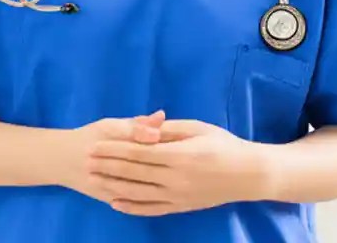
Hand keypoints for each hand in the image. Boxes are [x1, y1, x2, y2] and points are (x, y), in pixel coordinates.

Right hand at [55, 111, 165, 195]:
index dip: (145, 133)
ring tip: (174, 174)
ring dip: (154, 179)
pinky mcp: (104, 194)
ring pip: (132, 179)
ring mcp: (101, 177)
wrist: (59, 161)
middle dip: (157, 158)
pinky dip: (146, 195)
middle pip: (132, 157)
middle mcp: (100, 155)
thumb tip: (162, 115)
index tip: (163, 134)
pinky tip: (163, 191)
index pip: (126, 132)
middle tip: (180, 158)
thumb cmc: (88, 137)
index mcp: (103, 134)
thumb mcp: (108, 126)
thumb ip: (136, 123)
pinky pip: (129, 197)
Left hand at [85, 119, 271, 215]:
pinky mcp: (182, 207)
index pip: (139, 152)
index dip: (115, 149)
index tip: (95, 144)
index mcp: (180, 155)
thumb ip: (167, 129)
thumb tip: (143, 127)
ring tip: (94, 180)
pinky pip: (152, 209)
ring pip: (139, 193)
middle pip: (134, 172)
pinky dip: (132, 207)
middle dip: (108, 165)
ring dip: (113, 186)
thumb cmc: (224, 145)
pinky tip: (116, 203)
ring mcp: (178, 196)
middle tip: (86, 160)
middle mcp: (177, 178)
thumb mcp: (197, 128)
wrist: (250, 175)